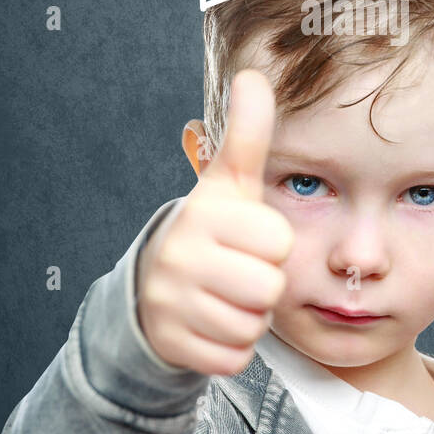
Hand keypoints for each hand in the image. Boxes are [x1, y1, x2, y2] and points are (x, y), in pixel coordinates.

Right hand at [136, 70, 294, 374]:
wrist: (154, 288)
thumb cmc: (212, 230)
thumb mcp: (229, 182)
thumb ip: (247, 133)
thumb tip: (253, 76)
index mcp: (203, 214)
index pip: (279, 241)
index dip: (273, 244)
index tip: (247, 239)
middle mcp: (181, 256)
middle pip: (268, 288)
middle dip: (263, 286)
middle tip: (239, 273)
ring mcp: (171, 303)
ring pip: (251, 326)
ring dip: (248, 317)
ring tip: (225, 297)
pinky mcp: (172, 345)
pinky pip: (234, 358)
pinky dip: (230, 347)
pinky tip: (211, 324)